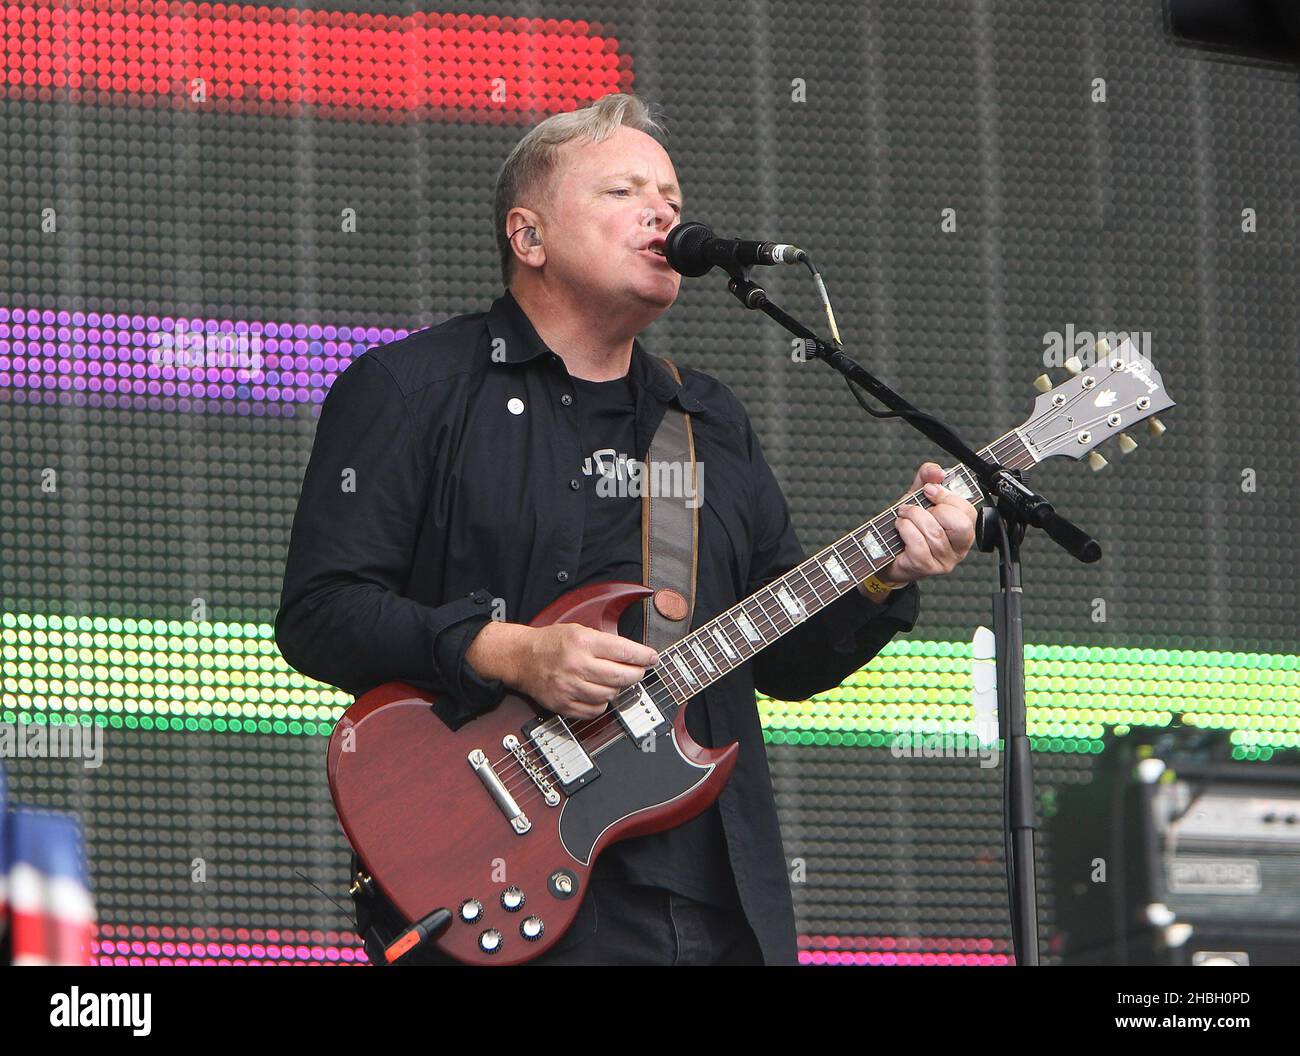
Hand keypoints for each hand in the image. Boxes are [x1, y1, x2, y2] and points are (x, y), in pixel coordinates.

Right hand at [516, 623, 659, 720]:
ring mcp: (570, 687)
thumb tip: (634, 655)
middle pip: (621, 677)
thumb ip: (605, 642)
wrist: (522, 658)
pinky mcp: (564, 704)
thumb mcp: (579, 630)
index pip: (624, 652)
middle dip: (637, 674)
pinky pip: (595, 710)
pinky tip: (599, 693)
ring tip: (615, 681)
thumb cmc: (551, 643)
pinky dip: (602, 702)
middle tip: (639, 671)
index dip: (644, 656)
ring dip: (618, 689)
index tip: (652, 658)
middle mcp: (577, 665)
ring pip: (611, 695)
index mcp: (583, 643)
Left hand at [867, 462, 977, 590]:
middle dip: (934, 509)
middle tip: (916, 506)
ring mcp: (944, 561)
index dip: (948, 496)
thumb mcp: (918, 499)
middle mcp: (959, 548)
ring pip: (935, 533)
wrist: (886, 552)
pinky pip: (918, 544)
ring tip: (903, 515)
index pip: (968, 511)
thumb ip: (927, 480)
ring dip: (914, 517)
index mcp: (964, 530)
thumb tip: (936, 471)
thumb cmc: (908, 527)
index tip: (929, 490)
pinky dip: (905, 529)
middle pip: (960, 525)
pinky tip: (900, 527)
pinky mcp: (926, 567)